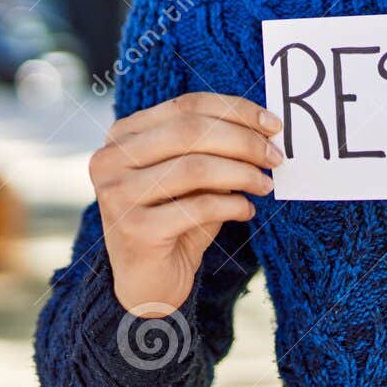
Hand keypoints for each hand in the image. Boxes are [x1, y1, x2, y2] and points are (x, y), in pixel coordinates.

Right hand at [90, 92, 281, 315]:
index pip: (187, 105)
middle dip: (243, 141)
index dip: (236, 110)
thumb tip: (266, 126)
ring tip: (265, 185)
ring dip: (242, 174)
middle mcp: (111, 159)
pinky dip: (232, 206)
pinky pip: (198, 207)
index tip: (273, 124)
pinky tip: (247, 211)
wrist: (150, 280)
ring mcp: (117, 194)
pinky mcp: (133, 229)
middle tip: (276, 156)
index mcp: (123, 134)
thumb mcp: (193, 175)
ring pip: (196, 167)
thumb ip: (215, 145)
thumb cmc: (176, 218)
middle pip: (191, 131)